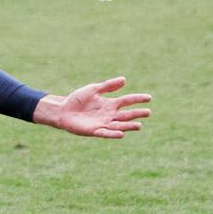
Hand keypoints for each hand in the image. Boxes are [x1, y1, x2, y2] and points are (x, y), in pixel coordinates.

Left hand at [33, 76, 151, 138]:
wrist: (62, 110)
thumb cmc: (77, 100)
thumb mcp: (93, 89)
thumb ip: (108, 86)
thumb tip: (124, 79)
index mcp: (109, 104)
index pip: (126, 101)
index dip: (137, 99)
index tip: (149, 98)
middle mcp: (108, 114)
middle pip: (126, 114)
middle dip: (137, 114)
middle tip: (148, 112)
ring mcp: (102, 123)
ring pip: (119, 125)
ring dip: (128, 126)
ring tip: (139, 125)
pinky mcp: (94, 131)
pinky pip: (105, 133)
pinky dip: (113, 134)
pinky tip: (121, 134)